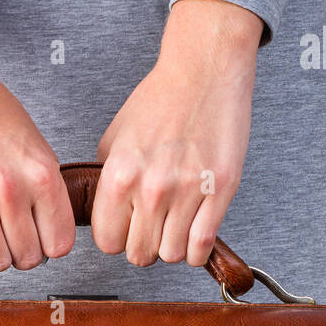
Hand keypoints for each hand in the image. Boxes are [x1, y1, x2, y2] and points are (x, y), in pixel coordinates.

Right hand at [0, 7, 74, 278]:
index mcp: (43, 174)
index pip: (60, 244)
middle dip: (18, 252)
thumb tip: (50, 232)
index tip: (36, 238)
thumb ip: (45, 189)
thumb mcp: (35, 145)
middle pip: (28, 258)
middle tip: (6, 235)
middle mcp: (13, 189)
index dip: (48, 246)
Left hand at [91, 0, 261, 267]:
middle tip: (152, 227)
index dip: (117, 238)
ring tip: (175, 224)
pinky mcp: (220, 191)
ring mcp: (187, 192)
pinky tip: (194, 232)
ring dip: (172, 245)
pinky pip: (201, 246)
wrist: (203, 70)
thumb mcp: (115, 139)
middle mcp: (151, 188)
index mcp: (119, 175)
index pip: (107, 242)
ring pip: (171, 255)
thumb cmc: (161, 100)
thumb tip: (105, 216)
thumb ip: (107, 181)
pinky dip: (197, 249)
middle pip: (139, 254)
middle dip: (145, 245)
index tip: (126, 229)